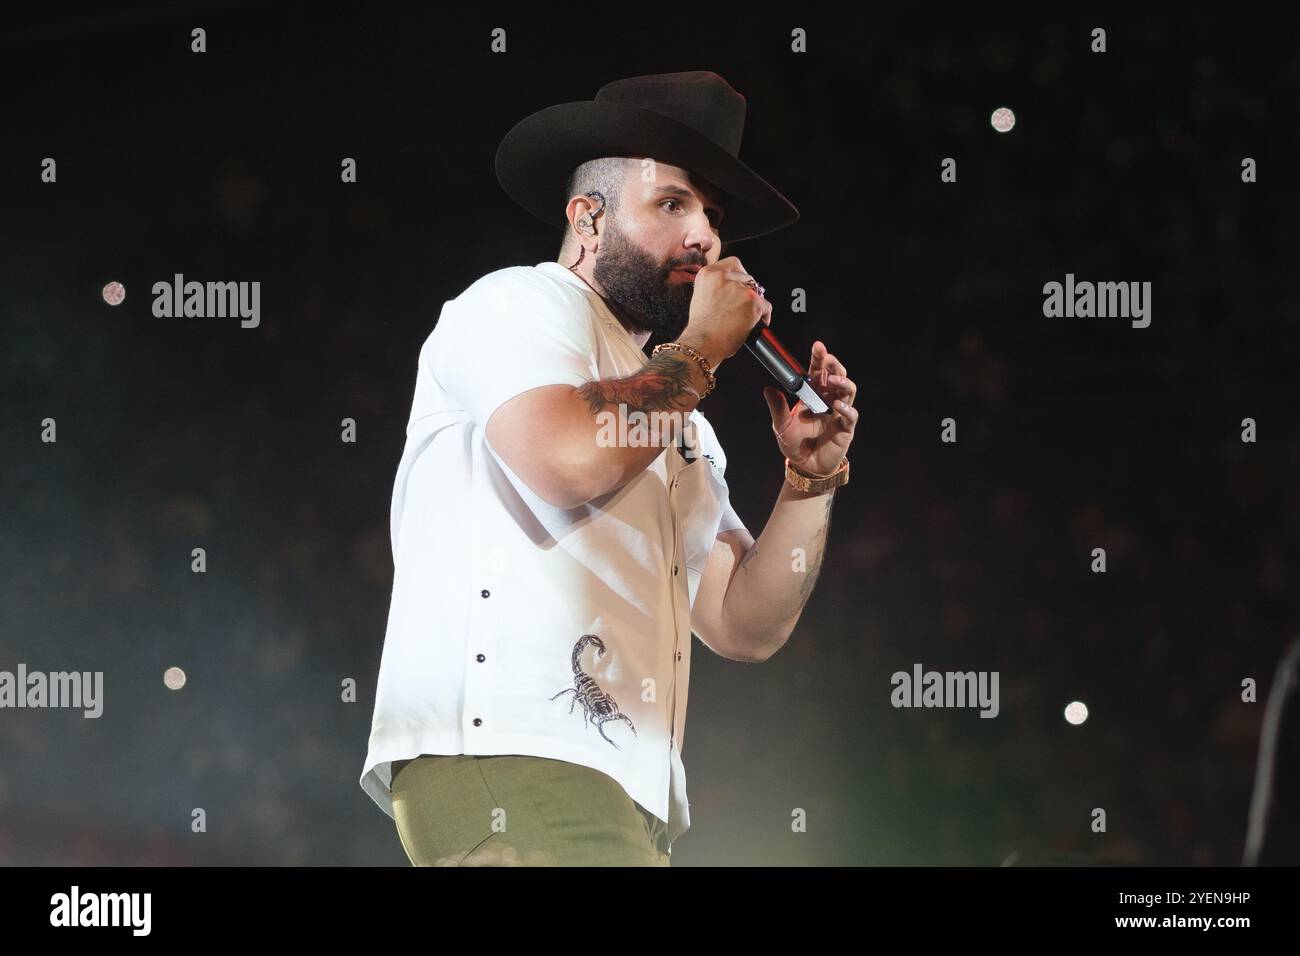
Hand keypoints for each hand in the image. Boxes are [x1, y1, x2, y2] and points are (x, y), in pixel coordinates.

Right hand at [679, 256, 771, 367]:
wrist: (702, 343)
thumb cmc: (700, 328)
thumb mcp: (701, 297)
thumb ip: (716, 287)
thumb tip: (731, 287)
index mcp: (708, 274)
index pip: (733, 263)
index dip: (739, 275)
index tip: (741, 284)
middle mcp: (724, 277)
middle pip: (747, 277)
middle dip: (747, 291)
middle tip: (742, 306)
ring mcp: (740, 289)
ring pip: (757, 292)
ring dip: (754, 303)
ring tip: (745, 316)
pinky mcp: (753, 302)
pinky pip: (766, 305)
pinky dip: (764, 315)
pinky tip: (756, 322)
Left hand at [762, 340, 857, 476]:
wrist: (804, 466)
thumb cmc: (794, 443)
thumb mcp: (781, 425)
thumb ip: (777, 408)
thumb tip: (768, 389)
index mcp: (813, 395)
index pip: (818, 372)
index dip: (819, 359)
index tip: (818, 346)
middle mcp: (828, 400)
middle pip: (837, 376)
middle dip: (833, 365)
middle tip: (827, 357)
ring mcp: (838, 413)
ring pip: (848, 391)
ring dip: (842, 382)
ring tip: (833, 380)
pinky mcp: (846, 429)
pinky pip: (850, 415)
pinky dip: (846, 409)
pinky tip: (837, 405)